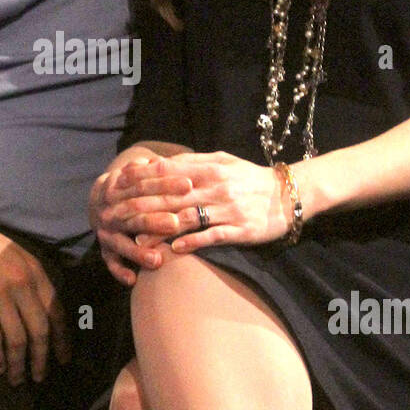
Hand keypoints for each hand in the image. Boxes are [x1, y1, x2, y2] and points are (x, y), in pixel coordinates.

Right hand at [0, 207, 69, 384]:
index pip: (56, 311)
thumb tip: (40, 312)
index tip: (63, 358)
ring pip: (16, 338)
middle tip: (39, 377)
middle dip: (41, 358)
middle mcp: (21, 282)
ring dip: (18, 363)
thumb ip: (30, 280)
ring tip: (16, 379)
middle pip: (39, 329)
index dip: (62, 338)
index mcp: (35, 271)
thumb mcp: (15, 255)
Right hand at [90, 146, 188, 284]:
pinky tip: (133, 280)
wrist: (98, 202)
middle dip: (155, 219)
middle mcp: (111, 210)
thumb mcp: (136, 173)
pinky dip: (120, 272)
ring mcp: (107, 231)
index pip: (143, 183)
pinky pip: (111, 262)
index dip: (165, 182)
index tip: (188, 184)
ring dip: (138, 252)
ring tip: (158, 260)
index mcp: (119, 187)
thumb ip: (151, 168)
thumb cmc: (129, 187)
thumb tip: (168, 161)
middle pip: (134, 213)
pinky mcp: (105, 249)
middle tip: (177, 223)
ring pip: (121, 242)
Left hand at [99, 151, 292, 254]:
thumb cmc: (250, 178)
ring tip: (140, 242)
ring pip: (189, 218)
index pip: (169, 173)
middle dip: (144, 209)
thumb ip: (192, 161)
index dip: (143, 181)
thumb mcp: (223, 161)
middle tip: (120, 220)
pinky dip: (193, 242)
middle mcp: (217, 187)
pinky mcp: (240, 229)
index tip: (120, 190)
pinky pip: (212, 236)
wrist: (289, 195)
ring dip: (162, 231)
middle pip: (173, 198)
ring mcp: (228, 209)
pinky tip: (175, 249)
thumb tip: (160, 163)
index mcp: (210, 168)